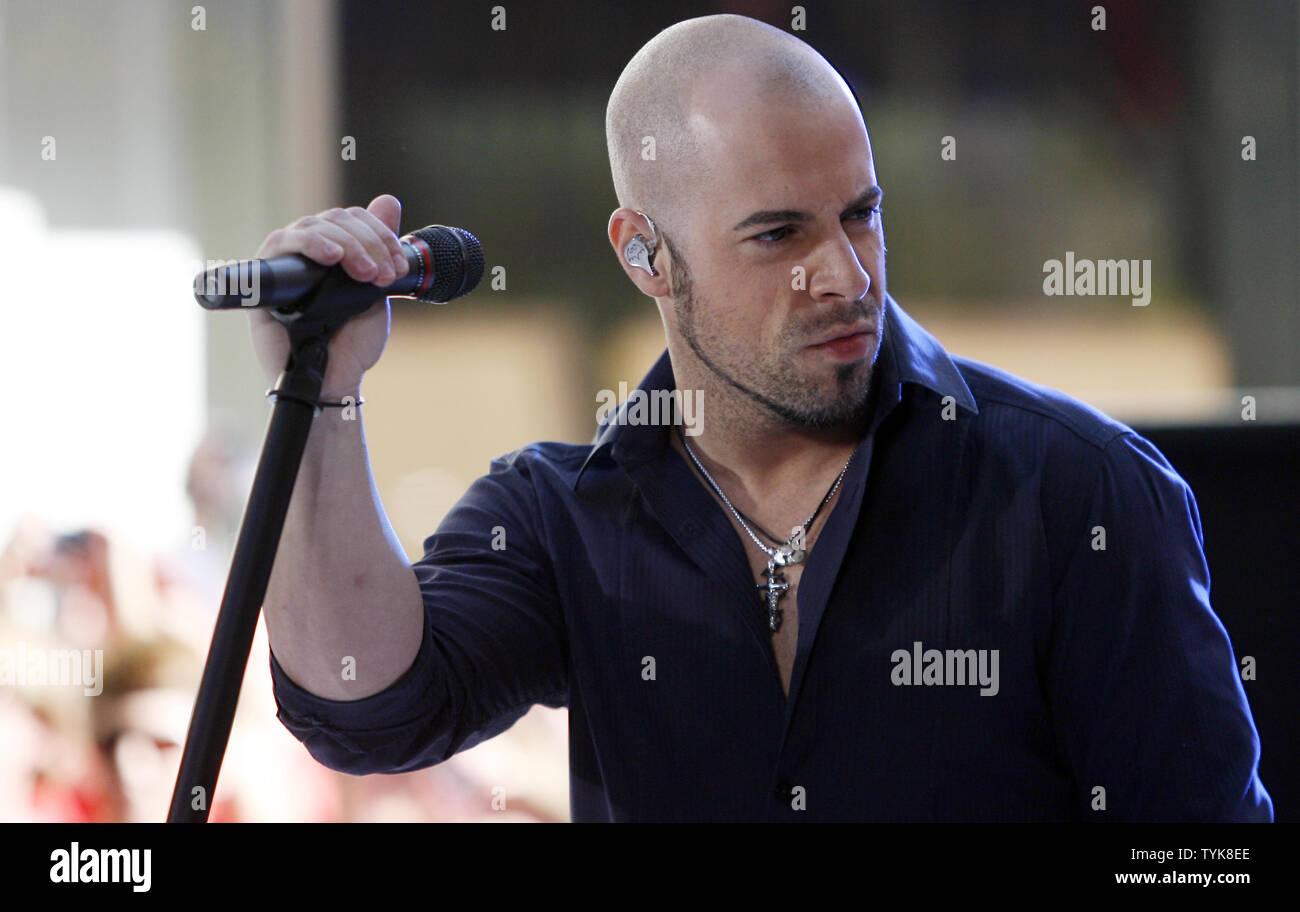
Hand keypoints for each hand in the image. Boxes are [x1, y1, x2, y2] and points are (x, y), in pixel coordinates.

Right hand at [247, 194, 408, 395]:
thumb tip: (388, 199)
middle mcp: (306, 253)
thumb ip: (380, 248)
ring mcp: (284, 264)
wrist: (336, 381)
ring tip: (364, 273)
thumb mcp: (376, 290)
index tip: (398, 267)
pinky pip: (279, 246)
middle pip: (333, 219)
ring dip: (346, 244)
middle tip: (382, 276)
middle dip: (367, 242)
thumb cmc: (352, 342)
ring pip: (311, 227)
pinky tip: (329, 256)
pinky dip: (308, 244)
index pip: (351, 218)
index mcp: (333, 252)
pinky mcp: (263, 280)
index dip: (378, 234)